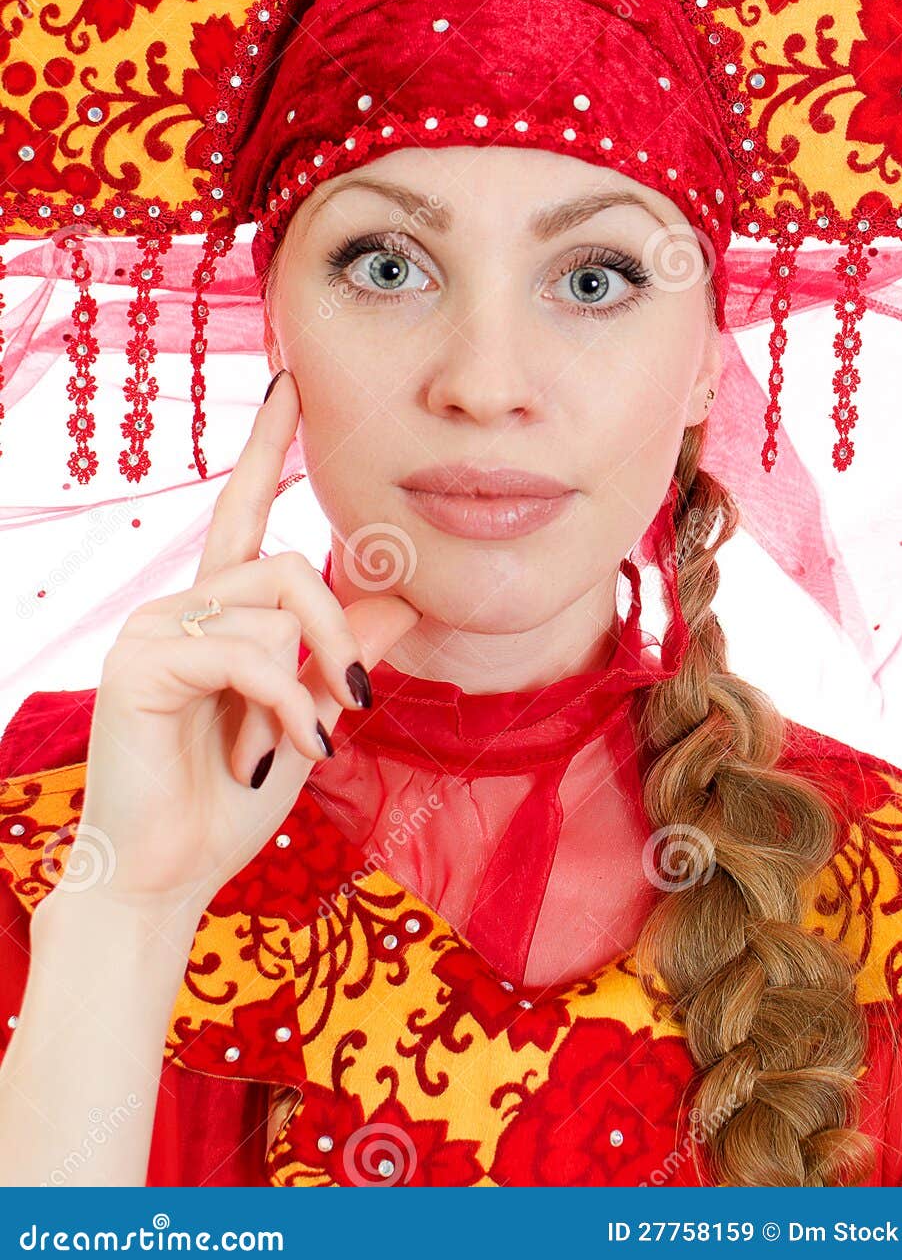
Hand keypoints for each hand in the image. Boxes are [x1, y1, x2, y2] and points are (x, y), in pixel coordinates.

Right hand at [52, 369, 420, 929]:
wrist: (166, 875)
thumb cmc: (229, 801)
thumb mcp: (309, 718)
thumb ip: (345, 658)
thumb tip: (400, 599)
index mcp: (220, 611)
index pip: (246, 510)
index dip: (266, 446)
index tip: (288, 384)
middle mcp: (184, 604)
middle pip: (290, 565)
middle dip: (340, 632)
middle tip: (358, 700)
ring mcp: (156, 629)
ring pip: (276, 607)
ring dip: (311, 683)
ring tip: (301, 743)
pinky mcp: (143, 662)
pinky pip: (249, 651)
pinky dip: (287, 701)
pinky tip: (289, 748)